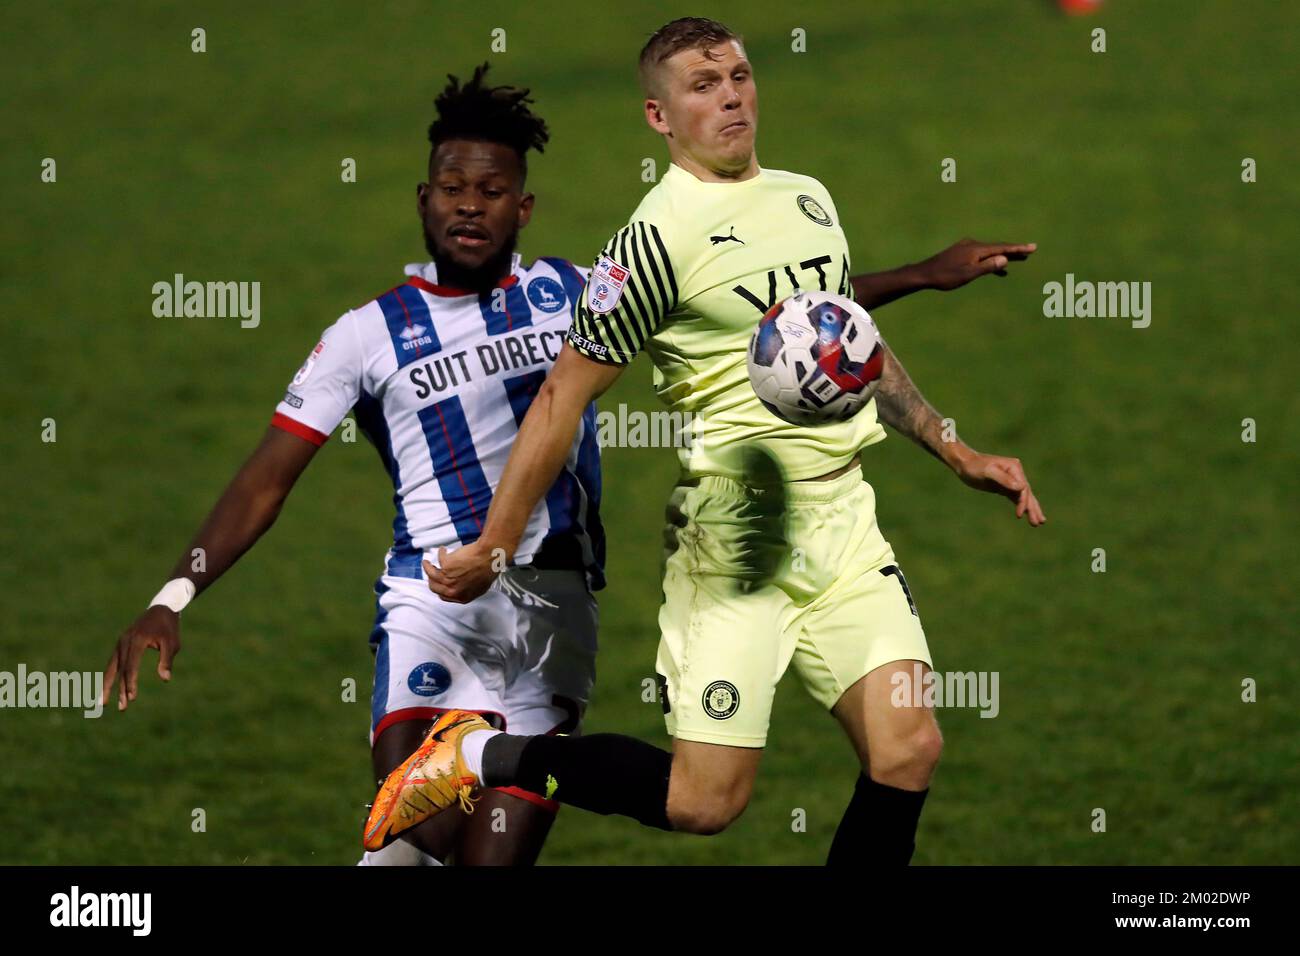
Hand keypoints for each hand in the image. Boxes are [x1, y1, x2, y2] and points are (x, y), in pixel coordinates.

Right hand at [103, 605, 180, 710]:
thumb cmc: (169, 627)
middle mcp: (124, 642)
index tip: (132, 697)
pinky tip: (108, 689)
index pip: (131, 665)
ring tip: (103, 704)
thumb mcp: (172, 643)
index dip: (131, 682)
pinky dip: (110, 676)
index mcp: (137, 640)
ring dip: (108, 686)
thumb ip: (167, 660)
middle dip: (119, 689)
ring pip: (112, 668)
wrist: (161, 609)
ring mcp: (120, 643)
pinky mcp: (120, 645)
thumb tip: (165, 679)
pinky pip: (113, 663)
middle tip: (122, 707)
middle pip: (120, 669)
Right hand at [424, 540, 503, 603]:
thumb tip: (462, 585)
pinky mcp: (445, 565)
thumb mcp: (480, 585)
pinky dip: (440, 553)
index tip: (439, 584)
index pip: (445, 597)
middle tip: (431, 574)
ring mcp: (448, 578)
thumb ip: (468, 588)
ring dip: (428, 567)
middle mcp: (453, 590)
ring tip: (427, 563)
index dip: (441, 589)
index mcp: (462, 597)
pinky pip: (439, 558)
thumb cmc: (489, 567)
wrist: (490, 555)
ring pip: (431, 574)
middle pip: (435, 588)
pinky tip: (442, 550)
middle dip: (432, 580)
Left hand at [917, 238, 1035, 290]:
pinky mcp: (961, 254)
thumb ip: (987, 267)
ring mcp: (966, 248)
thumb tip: (1005, 259)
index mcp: (976, 249)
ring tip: (1019, 260)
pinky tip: (998, 270)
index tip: (1033, 247)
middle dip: (1014, 250)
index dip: (1018, 248)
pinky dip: (990, 262)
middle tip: (1031, 251)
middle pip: (997, 248)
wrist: (923, 273)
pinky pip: (981, 256)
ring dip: (1003, 256)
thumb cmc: (944, 277)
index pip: (1002, 248)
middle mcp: (972, 245)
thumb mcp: (967, 274)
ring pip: (990, 252)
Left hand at [953, 450, 1045, 525]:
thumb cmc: (974, 466)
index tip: (1020, 515)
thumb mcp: (987, 471)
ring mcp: (1011, 480)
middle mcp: (1015, 473)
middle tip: (1040, 522)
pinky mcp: (1004, 487)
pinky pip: (1015, 498)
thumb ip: (1003, 478)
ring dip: (1031, 509)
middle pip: (1027, 493)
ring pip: (1023, 497)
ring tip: (1038, 523)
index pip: (1023, 488)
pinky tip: (1027, 514)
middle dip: (1033, 508)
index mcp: (1014, 467)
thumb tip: (1021, 488)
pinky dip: (1021, 506)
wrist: (964, 463)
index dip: (1023, 502)